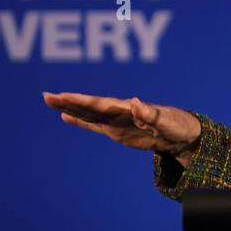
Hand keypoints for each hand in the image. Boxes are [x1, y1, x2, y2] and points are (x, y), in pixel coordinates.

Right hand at [42, 91, 202, 165]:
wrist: (184, 134)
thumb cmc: (178, 125)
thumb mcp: (167, 122)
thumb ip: (150, 114)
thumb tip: (136, 102)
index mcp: (129, 108)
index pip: (101, 104)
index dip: (82, 101)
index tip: (65, 96)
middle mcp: (119, 112)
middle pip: (89, 106)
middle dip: (69, 101)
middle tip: (47, 96)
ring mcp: (116, 120)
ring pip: (88, 113)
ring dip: (69, 107)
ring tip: (49, 101)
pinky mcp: (117, 130)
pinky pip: (94, 125)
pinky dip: (79, 120)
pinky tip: (65, 116)